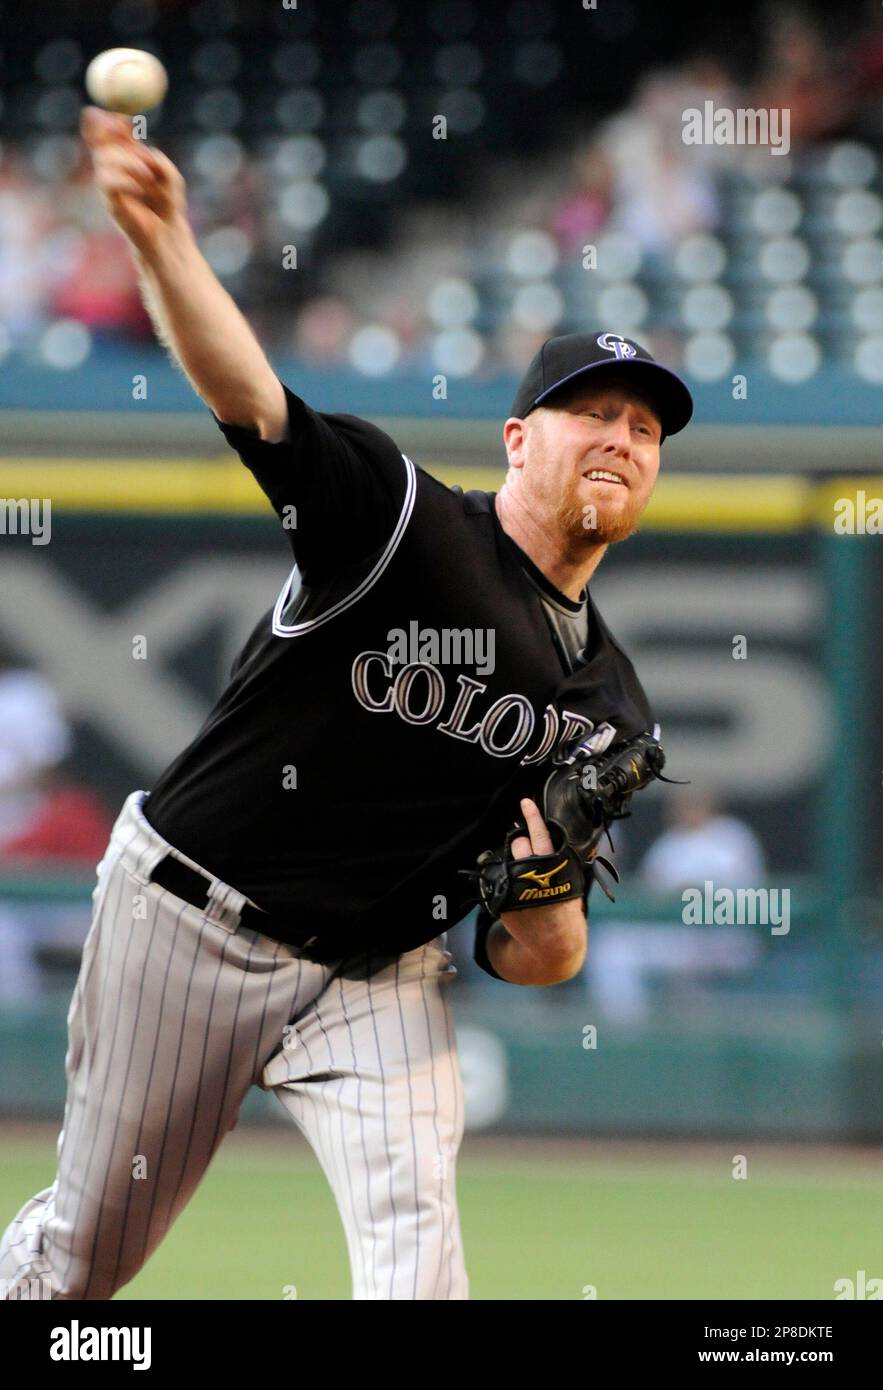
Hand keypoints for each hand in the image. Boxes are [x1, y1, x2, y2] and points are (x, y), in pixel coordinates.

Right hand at [80, 106, 187, 253]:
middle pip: (101, 142)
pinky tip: (140, 189)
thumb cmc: (169, 203)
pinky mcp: (110, 202)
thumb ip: (156, 159)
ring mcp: (110, 185)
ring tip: (148, 176)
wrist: (169, 233)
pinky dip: (124, 180)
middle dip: (110, 133)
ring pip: (104, 160)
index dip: (108, 122)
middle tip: (123, 128)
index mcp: (126, 157)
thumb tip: (138, 148)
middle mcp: (114, 169)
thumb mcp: (169, 175)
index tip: (123, 118)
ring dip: (128, 163)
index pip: (108, 133)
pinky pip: (107, 182)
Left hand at [498, 797, 586, 970]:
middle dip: (523, 846)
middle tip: (530, 860)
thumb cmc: (563, 905)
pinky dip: (506, 880)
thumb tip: (547, 833)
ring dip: (514, 861)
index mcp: (555, 869)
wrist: (553, 941)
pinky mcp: (502, 902)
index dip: (533, 817)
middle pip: (520, 845)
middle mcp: (534, 877)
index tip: (526, 802)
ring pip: (508, 860)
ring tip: (524, 876)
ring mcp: (516, 890)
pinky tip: (518, 893)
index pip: (541, 836)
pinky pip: (499, 879)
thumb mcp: (570, 881)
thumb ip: (559, 858)